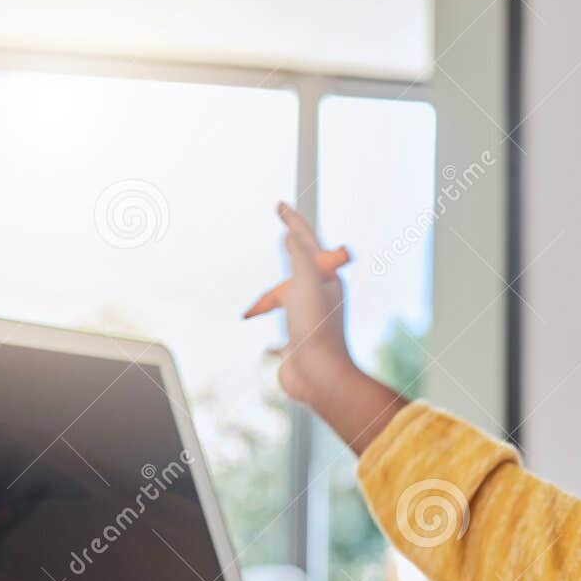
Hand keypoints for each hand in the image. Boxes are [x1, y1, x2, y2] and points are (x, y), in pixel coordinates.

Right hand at [244, 204, 408, 454]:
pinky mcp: (297, 339)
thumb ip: (300, 255)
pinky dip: (270, 324)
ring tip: (254, 307)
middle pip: (298, 268)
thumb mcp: (305, 281)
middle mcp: (320, 297)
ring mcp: (308, 318)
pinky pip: (280, 323)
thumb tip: (292, 233)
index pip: (307, 242)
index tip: (280, 205)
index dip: (293, 222)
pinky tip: (262, 330)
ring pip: (286, 297)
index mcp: (326, 280)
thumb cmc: (315, 327)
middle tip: (282, 227)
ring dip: (270, 296)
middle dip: (289, 252)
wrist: (318, 375)